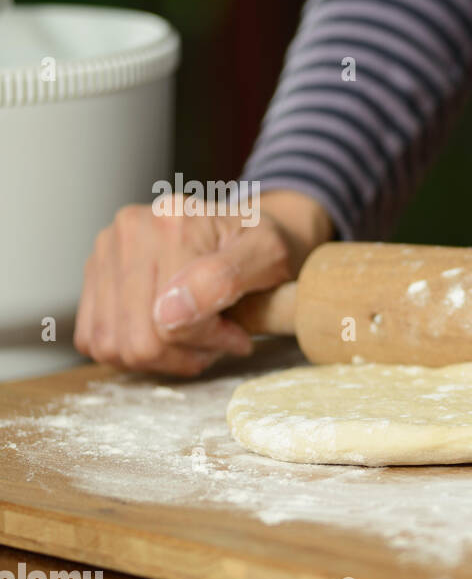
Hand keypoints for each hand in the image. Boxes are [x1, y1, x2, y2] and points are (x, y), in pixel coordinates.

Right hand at [74, 189, 333, 375]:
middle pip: (139, 341)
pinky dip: (131, 351)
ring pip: (114, 346)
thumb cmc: (264, 247)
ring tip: (195, 337)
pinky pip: (94, 339)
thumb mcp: (270, 256)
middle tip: (218, 340)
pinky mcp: (93, 273)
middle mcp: (130, 230)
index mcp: (174, 222)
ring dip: (159, 357)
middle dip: (185, 353)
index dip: (210, 341)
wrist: (247, 232)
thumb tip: (170, 312)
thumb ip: (225, 279)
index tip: (237, 336)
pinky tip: (166, 334)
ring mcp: (105, 250)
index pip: (171, 322)